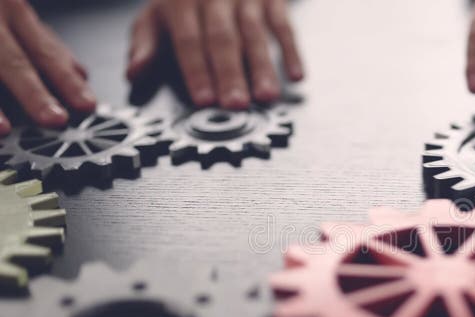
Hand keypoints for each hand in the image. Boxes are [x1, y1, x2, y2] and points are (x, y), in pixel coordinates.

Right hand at [0, 0, 94, 134]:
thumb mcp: (14, 11)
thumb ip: (44, 43)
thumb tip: (79, 74)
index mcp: (11, 9)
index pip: (44, 51)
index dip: (65, 80)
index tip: (87, 104)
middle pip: (11, 60)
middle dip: (33, 93)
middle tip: (55, 119)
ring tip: (4, 129)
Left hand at [127, 0, 303, 108]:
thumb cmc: (188, 1)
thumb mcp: (158, 15)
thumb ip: (145, 44)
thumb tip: (134, 73)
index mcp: (181, 2)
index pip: (189, 40)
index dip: (197, 71)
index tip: (205, 100)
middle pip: (223, 39)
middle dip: (231, 74)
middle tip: (236, 104)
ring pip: (254, 34)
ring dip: (262, 67)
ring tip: (267, 96)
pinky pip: (285, 26)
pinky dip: (292, 52)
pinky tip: (297, 76)